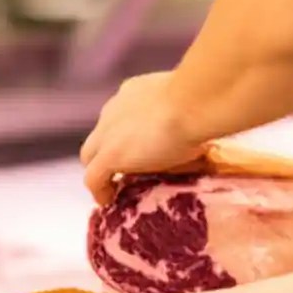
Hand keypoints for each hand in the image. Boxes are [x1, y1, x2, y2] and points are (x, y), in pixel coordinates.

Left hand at [80, 72, 208, 205]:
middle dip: (110, 150)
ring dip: (103, 170)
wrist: (192, 104)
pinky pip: (93, 178)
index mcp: (133, 92)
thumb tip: (196, 137)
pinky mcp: (109, 155)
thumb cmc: (201, 102)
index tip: (139, 145)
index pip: (120, 116)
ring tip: (116, 186)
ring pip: (91, 154)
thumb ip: (182, 118)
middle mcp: (114, 109)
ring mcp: (108, 133)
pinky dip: (100, 190)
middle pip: (101, 135)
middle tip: (126, 169)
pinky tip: (108, 200)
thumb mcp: (188, 108)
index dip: (126, 133)